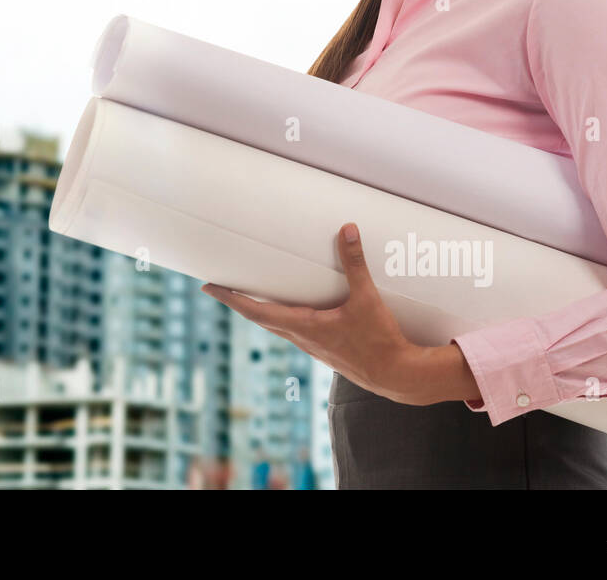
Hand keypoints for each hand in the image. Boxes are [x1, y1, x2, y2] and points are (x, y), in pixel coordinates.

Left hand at [201, 222, 479, 406]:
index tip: (209, 287)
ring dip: (260, 310)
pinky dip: (282, 317)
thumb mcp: (367, 298)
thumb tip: (347, 230)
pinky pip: (295, 330)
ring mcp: (313, 347)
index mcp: (303, 327)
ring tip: (250, 294)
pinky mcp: (326, 349)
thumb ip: (355, 263)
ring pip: (277, 325)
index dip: (231, 298)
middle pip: (261, 317)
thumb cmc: (380, 342)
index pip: (256, 310)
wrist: (397, 376)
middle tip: (222, 285)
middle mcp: (302, 339)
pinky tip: (293, 310)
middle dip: (239, 300)